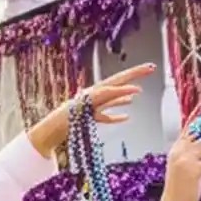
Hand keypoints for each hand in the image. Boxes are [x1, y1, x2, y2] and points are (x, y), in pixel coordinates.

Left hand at [30, 63, 151, 153]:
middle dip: (134, 76)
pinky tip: (126, 117)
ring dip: (127, 94)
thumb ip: (107, 96)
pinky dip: (118, 115)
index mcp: (95, 91)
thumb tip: (128, 90)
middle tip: (151, 68)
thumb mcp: (87, 103)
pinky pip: (107, 116)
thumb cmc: (64, 118)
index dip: (135, 75)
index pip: (119, 79)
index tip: (150, 70)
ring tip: (139, 92)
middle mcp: (94, 96)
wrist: (49, 132)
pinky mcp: (89, 119)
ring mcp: (92, 107)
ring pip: (114, 98)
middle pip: (118, 84)